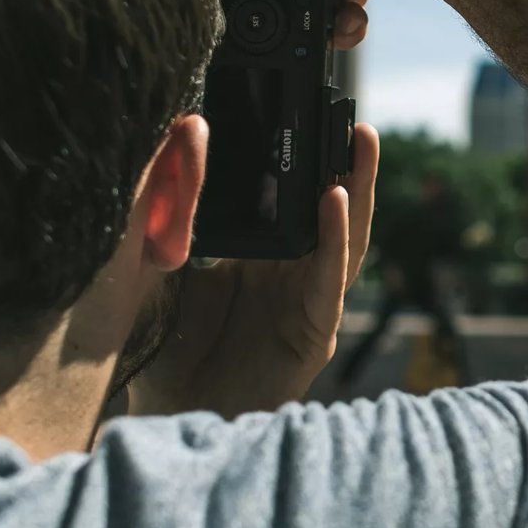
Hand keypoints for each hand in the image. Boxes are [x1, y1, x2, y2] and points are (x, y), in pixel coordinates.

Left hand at [128, 123, 381, 417]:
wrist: (170, 415)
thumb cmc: (168, 349)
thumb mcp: (169, 266)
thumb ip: (178, 214)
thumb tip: (173, 146)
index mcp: (261, 258)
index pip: (293, 201)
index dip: (306, 161)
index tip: (307, 112)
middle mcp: (291, 277)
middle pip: (329, 211)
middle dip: (345, 163)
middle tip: (351, 114)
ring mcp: (307, 304)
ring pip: (345, 238)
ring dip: (356, 188)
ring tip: (360, 142)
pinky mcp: (312, 334)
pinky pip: (330, 281)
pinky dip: (334, 240)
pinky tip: (336, 202)